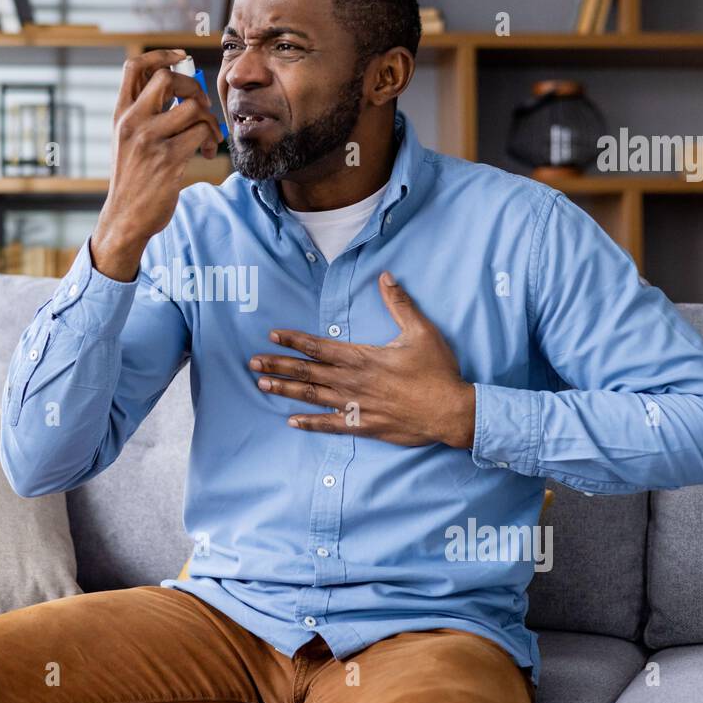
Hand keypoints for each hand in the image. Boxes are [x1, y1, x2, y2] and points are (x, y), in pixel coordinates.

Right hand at [90, 49, 224, 280]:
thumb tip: (176, 88)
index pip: (134, 67)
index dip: (161, 54)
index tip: (180, 56)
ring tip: (207, 137)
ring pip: (191, 108)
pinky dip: (210, 140)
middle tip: (200, 106)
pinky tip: (205, 153)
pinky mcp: (168, 160)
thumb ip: (144, 115)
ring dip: (208, 120)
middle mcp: (131, 122)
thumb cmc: (132, 179)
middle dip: (193, 87)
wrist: (125, 218)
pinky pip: (200, 134)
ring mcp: (149, 140)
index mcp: (121, 114)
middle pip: (167, 78)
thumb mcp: (126, 141)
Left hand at [248, 271, 475, 447]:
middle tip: (252, 362)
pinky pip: (331, 425)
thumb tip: (386, 276)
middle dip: (278, 365)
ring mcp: (356, 406)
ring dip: (285, 390)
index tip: (272, 336)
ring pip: (312, 397)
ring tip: (262, 384)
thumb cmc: (437, 371)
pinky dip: (310, 423)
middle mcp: (352, 382)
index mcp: (362, 357)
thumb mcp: (421, 332)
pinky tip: (292, 422)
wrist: (451, 411)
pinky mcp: (364, 426)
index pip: (318, 346)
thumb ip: (400, 304)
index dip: (293, 341)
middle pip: (307, 372)